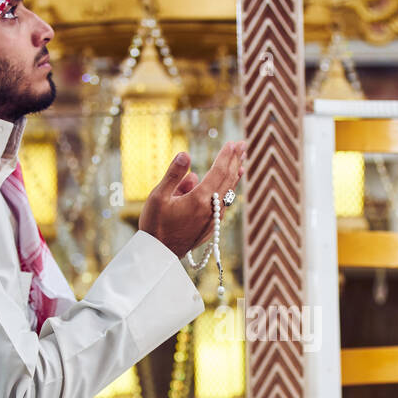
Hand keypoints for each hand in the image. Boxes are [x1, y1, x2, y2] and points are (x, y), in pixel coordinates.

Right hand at [138, 140, 245, 258]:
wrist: (158, 254)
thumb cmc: (155, 225)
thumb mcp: (158, 196)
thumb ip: (173, 175)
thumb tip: (186, 154)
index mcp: (199, 199)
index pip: (219, 172)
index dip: (227, 156)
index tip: (233, 143)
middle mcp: (211, 210)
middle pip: (228, 180)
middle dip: (236, 160)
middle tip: (242, 144)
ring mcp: (213, 220)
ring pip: (228, 193)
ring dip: (235, 175)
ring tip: (241, 161)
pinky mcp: (211, 227)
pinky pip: (224, 204)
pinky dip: (228, 190)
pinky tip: (229, 185)